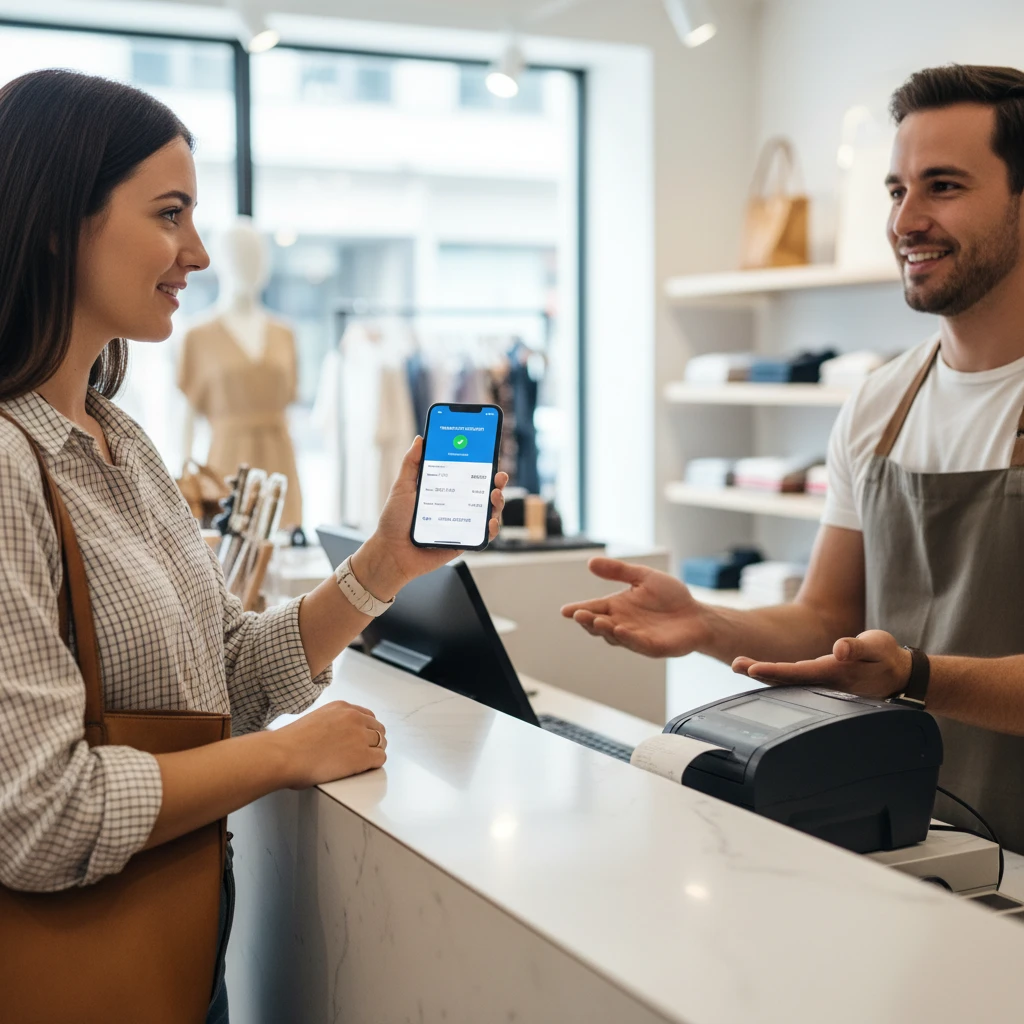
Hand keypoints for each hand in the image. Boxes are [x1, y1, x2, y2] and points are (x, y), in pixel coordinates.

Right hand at [275, 700, 388, 788]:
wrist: (284, 754)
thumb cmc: (289, 743)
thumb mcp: (314, 720)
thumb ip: (329, 724)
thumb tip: (330, 738)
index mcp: (341, 708)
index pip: (366, 716)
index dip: (366, 729)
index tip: (362, 737)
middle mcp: (354, 718)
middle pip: (377, 728)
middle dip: (372, 740)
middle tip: (365, 752)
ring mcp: (360, 736)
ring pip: (381, 742)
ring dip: (375, 751)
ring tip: (364, 762)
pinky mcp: (363, 755)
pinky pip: (380, 758)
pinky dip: (374, 764)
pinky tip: (364, 768)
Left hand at [351, 436, 508, 598]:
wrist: (391, 552)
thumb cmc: (394, 521)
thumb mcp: (401, 487)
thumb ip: (411, 463)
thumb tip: (420, 439)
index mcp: (444, 490)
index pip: (467, 474)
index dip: (481, 465)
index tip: (488, 454)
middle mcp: (456, 505)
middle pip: (483, 491)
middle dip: (496, 482)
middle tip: (498, 477)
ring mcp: (462, 523)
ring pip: (488, 511)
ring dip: (498, 502)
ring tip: (494, 496)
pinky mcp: (464, 541)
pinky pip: (484, 534)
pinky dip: (492, 528)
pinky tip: (490, 521)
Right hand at [560, 558, 713, 657]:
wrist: (697, 615)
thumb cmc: (671, 597)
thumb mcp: (643, 576)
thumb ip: (618, 571)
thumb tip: (591, 562)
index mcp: (618, 606)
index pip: (594, 608)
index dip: (579, 610)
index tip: (565, 611)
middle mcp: (622, 623)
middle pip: (598, 625)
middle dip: (587, 621)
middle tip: (579, 615)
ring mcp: (635, 637)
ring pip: (613, 636)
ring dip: (604, 629)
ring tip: (597, 620)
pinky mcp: (651, 647)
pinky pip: (635, 643)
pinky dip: (626, 637)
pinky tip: (620, 629)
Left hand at [731, 630, 911, 699]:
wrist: (898, 675)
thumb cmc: (886, 658)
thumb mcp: (877, 646)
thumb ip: (858, 647)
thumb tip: (839, 649)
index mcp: (833, 674)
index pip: (797, 674)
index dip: (773, 671)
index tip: (752, 667)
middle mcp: (823, 683)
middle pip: (785, 680)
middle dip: (759, 673)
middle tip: (735, 664)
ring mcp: (821, 684)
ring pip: (786, 681)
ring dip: (762, 674)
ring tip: (739, 665)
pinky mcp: (821, 681)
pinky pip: (793, 680)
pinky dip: (774, 675)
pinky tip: (760, 671)